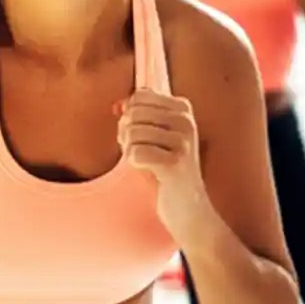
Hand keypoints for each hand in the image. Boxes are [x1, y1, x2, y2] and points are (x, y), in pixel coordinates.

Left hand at [116, 88, 207, 240]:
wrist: (187, 206)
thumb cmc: (164, 168)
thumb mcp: (153, 135)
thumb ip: (136, 115)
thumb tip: (117, 105)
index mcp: (183, 108)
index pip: (139, 97)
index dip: (129, 117)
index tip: (140, 136)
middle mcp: (186, 120)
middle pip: (134, 113)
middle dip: (126, 134)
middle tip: (139, 151)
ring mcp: (183, 141)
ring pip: (132, 132)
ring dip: (130, 150)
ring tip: (145, 162)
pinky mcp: (176, 162)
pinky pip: (135, 153)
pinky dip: (134, 163)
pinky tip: (148, 171)